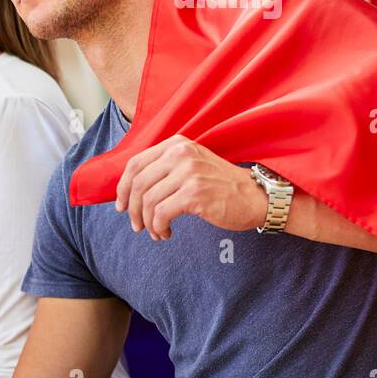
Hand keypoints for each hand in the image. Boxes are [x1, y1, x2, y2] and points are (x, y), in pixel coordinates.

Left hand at [115, 136, 266, 239]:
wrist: (255, 196)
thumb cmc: (221, 186)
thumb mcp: (191, 165)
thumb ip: (165, 169)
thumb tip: (129, 190)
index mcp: (176, 144)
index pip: (135, 163)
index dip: (123, 187)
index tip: (122, 206)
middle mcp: (180, 153)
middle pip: (138, 183)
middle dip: (132, 209)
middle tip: (137, 225)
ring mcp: (188, 172)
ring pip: (148, 200)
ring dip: (147, 222)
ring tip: (156, 232)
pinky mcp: (195, 193)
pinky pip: (161, 213)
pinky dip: (159, 227)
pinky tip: (167, 233)